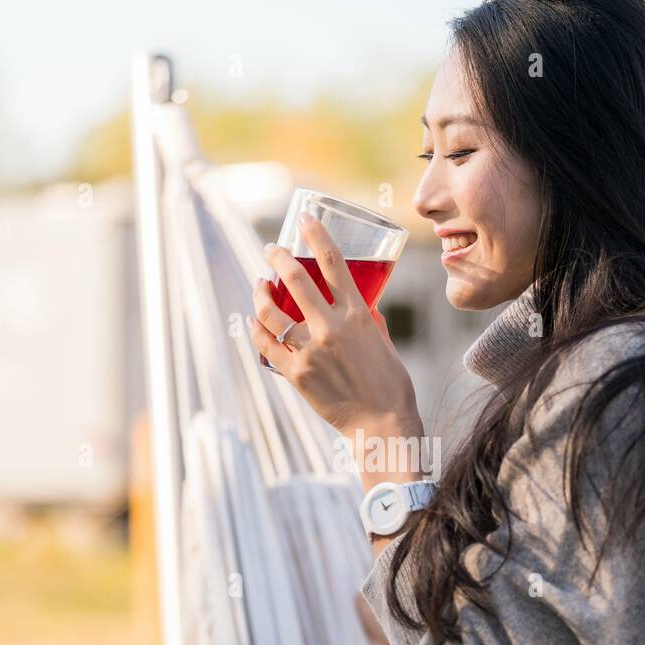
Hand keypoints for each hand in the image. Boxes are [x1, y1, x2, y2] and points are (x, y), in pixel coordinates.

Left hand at [245, 211, 419, 438]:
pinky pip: (266, 344)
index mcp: (359, 314)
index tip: (304, 220)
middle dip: (278, 257)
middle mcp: (332, 327)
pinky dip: (256, 329)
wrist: (382, 425)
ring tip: (259, 285)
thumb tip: (365, 309)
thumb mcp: (386, 345)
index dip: (315, 234)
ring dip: (260, 292)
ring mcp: (311, 350)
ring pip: (272, 311)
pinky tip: (254, 321)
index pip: (333, 262)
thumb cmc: (391, 386)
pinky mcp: (296, 374)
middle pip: (295, 278)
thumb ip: (372, 323)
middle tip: (271, 250)